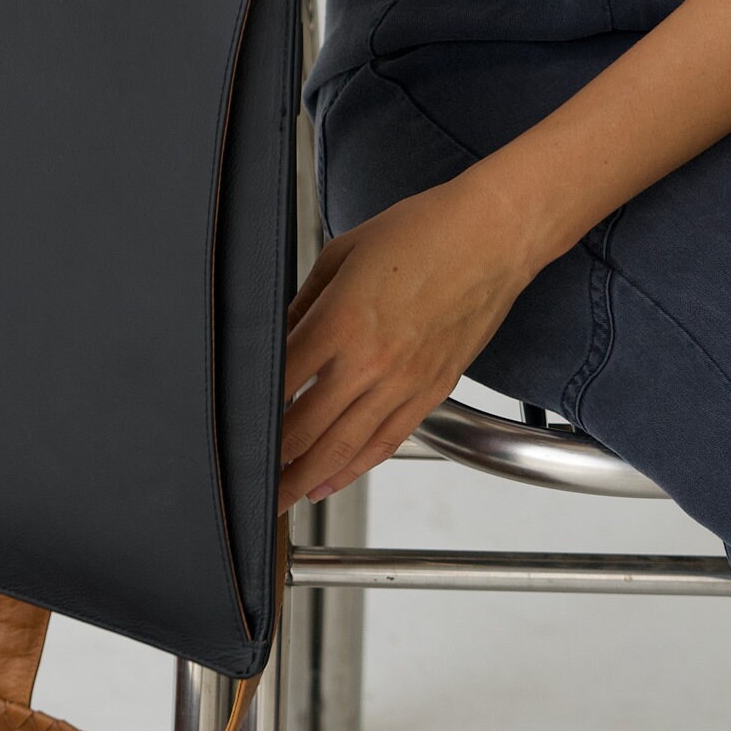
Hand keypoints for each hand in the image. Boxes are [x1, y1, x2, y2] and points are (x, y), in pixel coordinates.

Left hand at [277, 173, 537, 512]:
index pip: (280, 382)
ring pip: (344, 448)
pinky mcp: (432, 392)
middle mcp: (371, 361)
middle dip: (272, 460)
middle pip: (305, 428)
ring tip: (282, 497)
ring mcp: (404, 382)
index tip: (237, 424)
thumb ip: (306, 302)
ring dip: (308, 478)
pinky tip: (331, 480)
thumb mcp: (344, 253)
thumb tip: (280, 336)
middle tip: (249, 478)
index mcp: (341, 321)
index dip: (253, 409)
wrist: (494, 237)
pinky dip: (355, 468)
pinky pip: (387, 442)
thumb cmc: (425, 232)